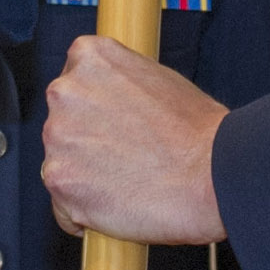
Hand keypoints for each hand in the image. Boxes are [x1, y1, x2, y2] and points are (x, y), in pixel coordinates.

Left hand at [44, 35, 227, 243]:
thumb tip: (109, 100)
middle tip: (125, 158)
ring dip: (86, 178)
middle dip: (87, 144)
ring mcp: (58, 137)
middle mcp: (65, 91)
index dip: (95, 111)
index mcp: (89, 57)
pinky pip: (63, 205)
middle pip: (63, 125)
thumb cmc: (196, 133)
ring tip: (127, 182)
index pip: (74, 84)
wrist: (212, 175)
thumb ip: (119, 84)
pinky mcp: (59, 180)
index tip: (112, 127)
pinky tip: (117, 204)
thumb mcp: (157, 77)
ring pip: (61, 164)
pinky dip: (84, 212)